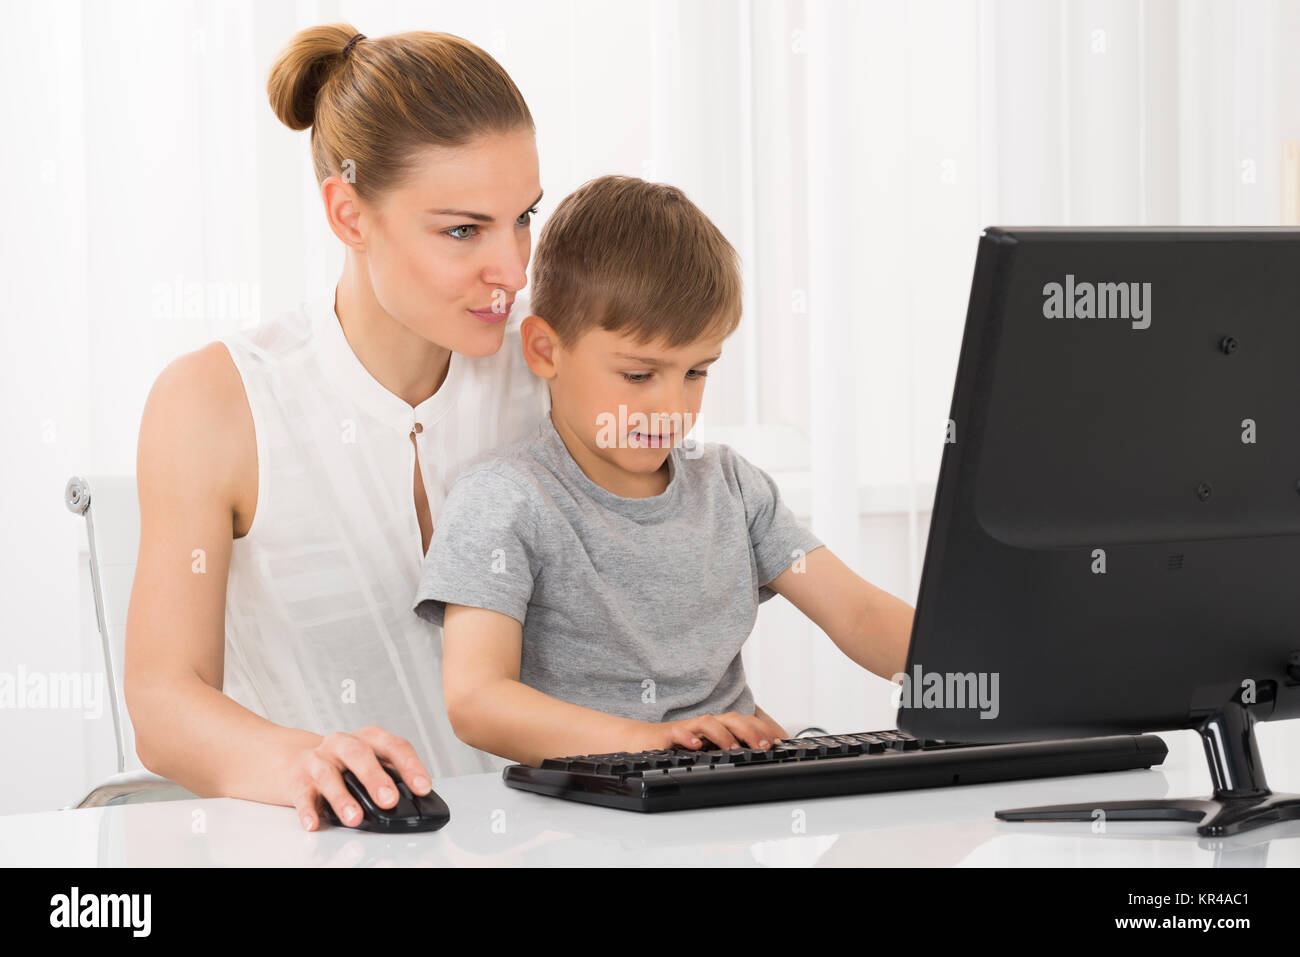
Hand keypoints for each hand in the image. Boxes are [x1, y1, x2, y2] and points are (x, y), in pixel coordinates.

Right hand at [289, 726, 432, 830]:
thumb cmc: (344, 764)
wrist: (297, 761)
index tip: (422, 787)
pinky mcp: (298, 780)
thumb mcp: (370, 762)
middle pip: (360, 755)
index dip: (410, 766)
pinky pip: (303, 795)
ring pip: (329, 775)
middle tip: (389, 801)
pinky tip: (314, 823)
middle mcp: (342, 744)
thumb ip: (389, 777)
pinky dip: (309, 810)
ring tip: (354, 817)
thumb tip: (414, 802)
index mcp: (368, 738)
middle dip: (376, 778)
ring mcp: (319, 760)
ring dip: (342, 798)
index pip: (393, 746)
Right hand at [649, 708, 789, 751]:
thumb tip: (754, 760)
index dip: (763, 729)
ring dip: (724, 735)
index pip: (745, 722)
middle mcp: (706, 725)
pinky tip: (696, 746)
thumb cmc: (678, 745)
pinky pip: (679, 732)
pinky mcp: (668, 734)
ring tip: (734, 748)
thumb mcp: (708, 750)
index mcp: (718, 727)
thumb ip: (727, 751)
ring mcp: (688, 728)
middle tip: (764, 746)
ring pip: (709, 722)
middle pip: (732, 719)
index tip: (778, 742)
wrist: (643, 740)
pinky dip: (688, 738)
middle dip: (751, 731)